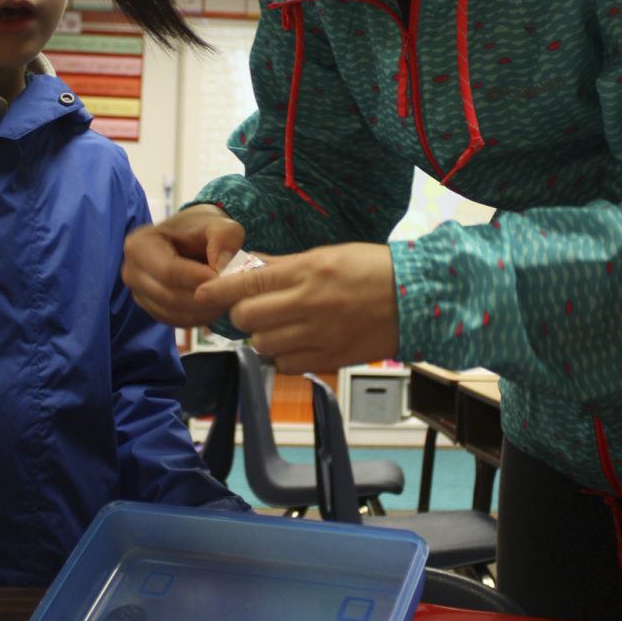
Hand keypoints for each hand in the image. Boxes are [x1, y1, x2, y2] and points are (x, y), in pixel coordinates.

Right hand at [122, 205, 244, 327]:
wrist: (193, 238)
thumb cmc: (202, 228)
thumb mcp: (219, 224)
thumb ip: (224, 238)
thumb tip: (223, 268)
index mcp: (139, 245)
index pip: (168, 271)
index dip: (198, 279)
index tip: (226, 279)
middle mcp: (132, 273)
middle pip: (169, 296)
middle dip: (204, 297)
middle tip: (233, 293)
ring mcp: (139, 294)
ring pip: (175, 313)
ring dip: (205, 310)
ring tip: (229, 297)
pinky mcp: (153, 310)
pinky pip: (177, 322)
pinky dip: (200, 317)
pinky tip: (218, 305)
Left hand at [193, 243, 398, 373]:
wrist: (418, 299)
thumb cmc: (374, 270)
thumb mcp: (326, 255)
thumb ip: (283, 266)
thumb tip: (245, 266)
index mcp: (309, 271)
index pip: (248, 282)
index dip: (218, 290)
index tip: (202, 293)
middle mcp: (311, 304)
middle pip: (247, 317)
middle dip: (243, 313)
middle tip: (255, 308)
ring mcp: (321, 334)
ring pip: (262, 345)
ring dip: (262, 336)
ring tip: (279, 325)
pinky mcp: (331, 359)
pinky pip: (286, 365)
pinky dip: (283, 356)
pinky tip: (296, 343)